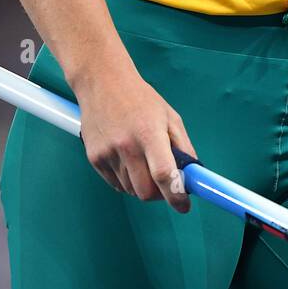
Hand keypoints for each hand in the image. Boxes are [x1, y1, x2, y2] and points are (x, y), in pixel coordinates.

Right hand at [75, 59, 196, 212]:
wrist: (102, 83)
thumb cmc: (140, 99)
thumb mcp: (169, 117)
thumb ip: (183, 147)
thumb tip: (193, 175)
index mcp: (149, 133)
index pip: (164, 174)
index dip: (176, 196)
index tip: (184, 206)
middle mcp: (126, 146)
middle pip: (146, 191)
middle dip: (160, 194)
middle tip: (165, 183)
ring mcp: (107, 153)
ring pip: (130, 190)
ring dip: (142, 185)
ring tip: (143, 161)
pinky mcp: (94, 158)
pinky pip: (115, 184)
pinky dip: (126, 180)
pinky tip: (127, 160)